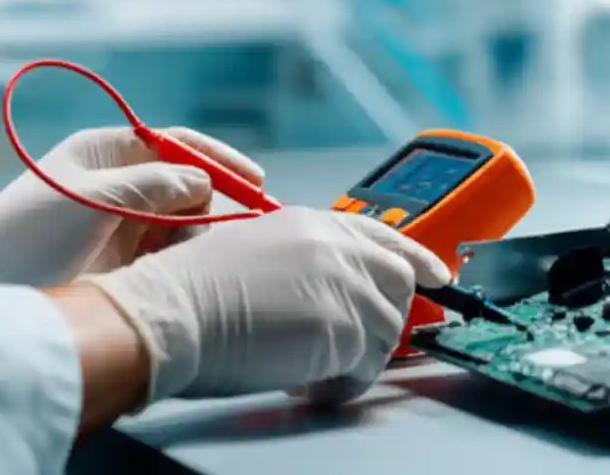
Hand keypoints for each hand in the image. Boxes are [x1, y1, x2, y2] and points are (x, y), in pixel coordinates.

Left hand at [0, 127, 262, 286]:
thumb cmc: (30, 232)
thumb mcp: (94, 198)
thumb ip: (156, 185)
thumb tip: (203, 183)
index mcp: (107, 152)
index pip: (177, 143)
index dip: (218, 158)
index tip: (255, 181)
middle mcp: (119, 181)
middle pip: (187, 182)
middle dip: (209, 202)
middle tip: (229, 227)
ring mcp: (122, 221)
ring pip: (184, 220)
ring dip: (193, 235)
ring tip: (184, 257)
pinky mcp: (123, 258)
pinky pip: (169, 250)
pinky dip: (180, 258)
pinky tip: (173, 271)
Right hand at [85, 207, 450, 404]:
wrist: (172, 313)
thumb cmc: (193, 291)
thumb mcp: (257, 252)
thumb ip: (304, 263)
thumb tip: (329, 296)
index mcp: (313, 224)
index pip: (384, 235)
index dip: (417, 258)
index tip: (438, 276)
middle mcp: (336, 247)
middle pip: (398, 282)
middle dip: (385, 319)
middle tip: (356, 349)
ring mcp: (344, 284)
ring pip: (387, 331)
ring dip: (356, 359)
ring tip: (313, 372)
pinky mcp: (343, 326)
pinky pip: (366, 367)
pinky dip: (343, 384)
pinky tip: (309, 385)